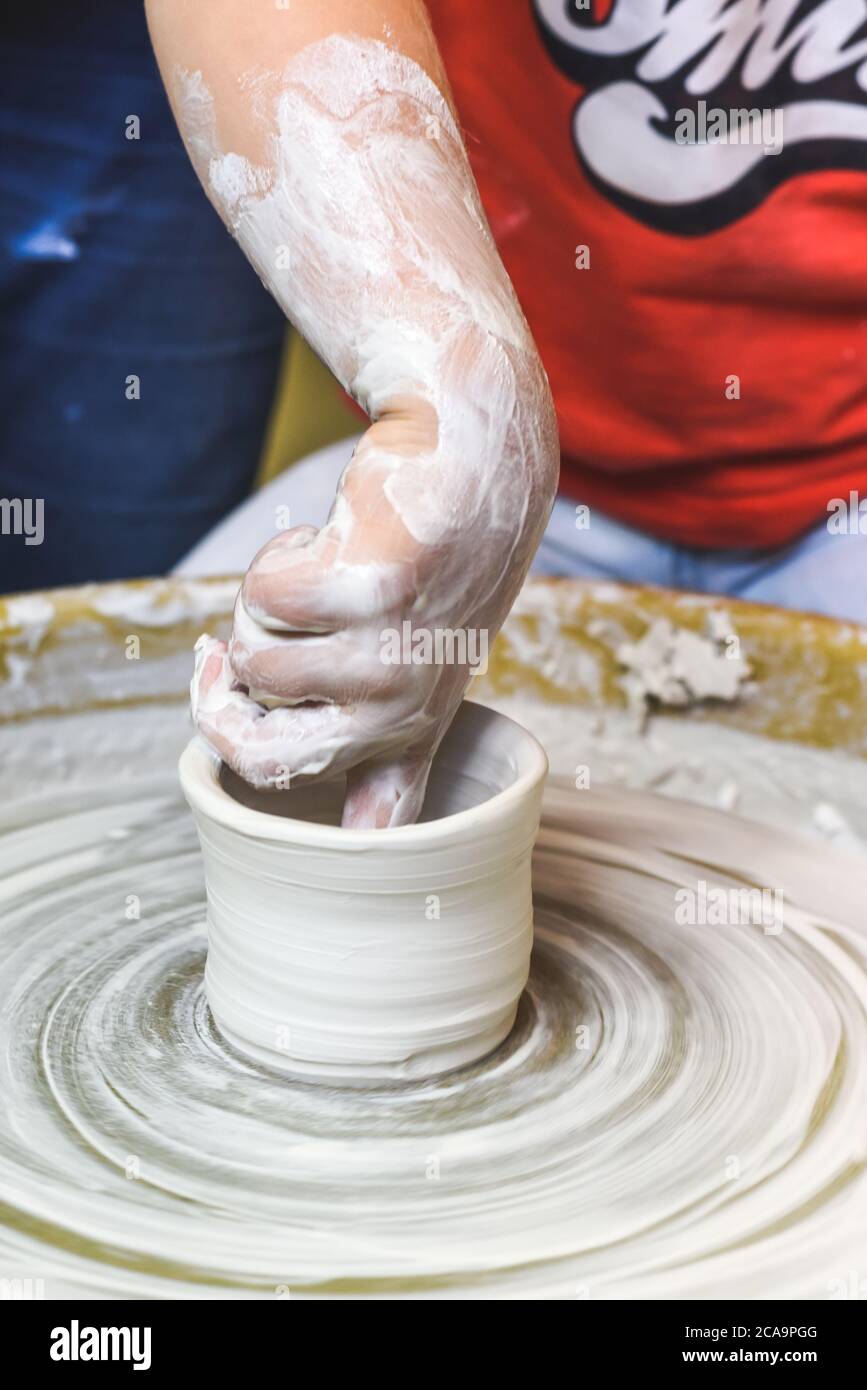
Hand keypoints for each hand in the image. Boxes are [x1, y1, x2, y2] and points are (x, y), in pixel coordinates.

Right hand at [191, 371, 556, 827]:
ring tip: (327, 572)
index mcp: (414, 737)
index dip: (279, 797)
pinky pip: (263, 597)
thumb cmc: (434, 573)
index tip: (232, 736)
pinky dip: (280, 555)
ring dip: (269, 603)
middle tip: (216, 653)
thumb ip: (384, 753)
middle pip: (257, 755)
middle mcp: (405, 713)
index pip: (352, 824)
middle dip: (215, 702)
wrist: (474, 466)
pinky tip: (335, 539)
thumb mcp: (421, 673)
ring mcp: (390, 657)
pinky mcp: (367, 594)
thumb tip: (360, 837)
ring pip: (254, 660)